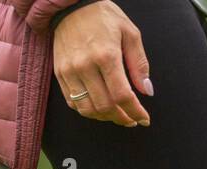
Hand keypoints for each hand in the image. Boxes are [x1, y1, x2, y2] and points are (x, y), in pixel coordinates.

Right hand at [53, 1, 152, 127]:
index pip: (122, 95)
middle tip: (131, 119)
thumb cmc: (105, 17)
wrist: (72, 7)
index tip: (144, 119)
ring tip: (116, 116)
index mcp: (106, 55)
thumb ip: (139, 64)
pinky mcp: (60, 75)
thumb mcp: (130, 33)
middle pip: (105, 106)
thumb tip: (146, 91)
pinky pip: (73, 102)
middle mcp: (85, 66)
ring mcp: (70, 72)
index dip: (135, 111)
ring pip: (87, 109)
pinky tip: (99, 108)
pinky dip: (87, 110)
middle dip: (121, 118)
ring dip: (104, 118)